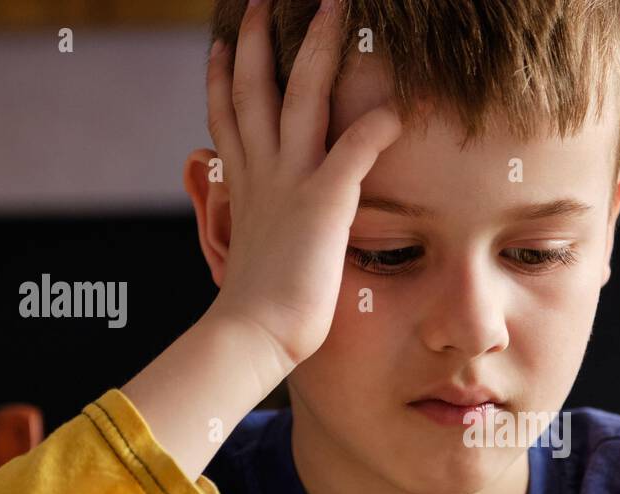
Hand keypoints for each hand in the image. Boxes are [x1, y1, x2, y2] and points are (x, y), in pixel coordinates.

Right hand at [201, 0, 401, 369]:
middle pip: (256, 89)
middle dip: (260, 40)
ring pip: (302, 97)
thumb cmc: (255, 310)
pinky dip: (373, 126)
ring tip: (332, 7)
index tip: (224, 46)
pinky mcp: (322, 203)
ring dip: (317, 49)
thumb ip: (254, 230)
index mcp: (244, 187)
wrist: (251, 334)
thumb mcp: (248, 256)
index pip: (228, 119)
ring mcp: (290, 182)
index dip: (223, 79)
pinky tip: (396, 106)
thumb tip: (249, 231)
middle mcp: (262, 174)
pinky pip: (352, 151)